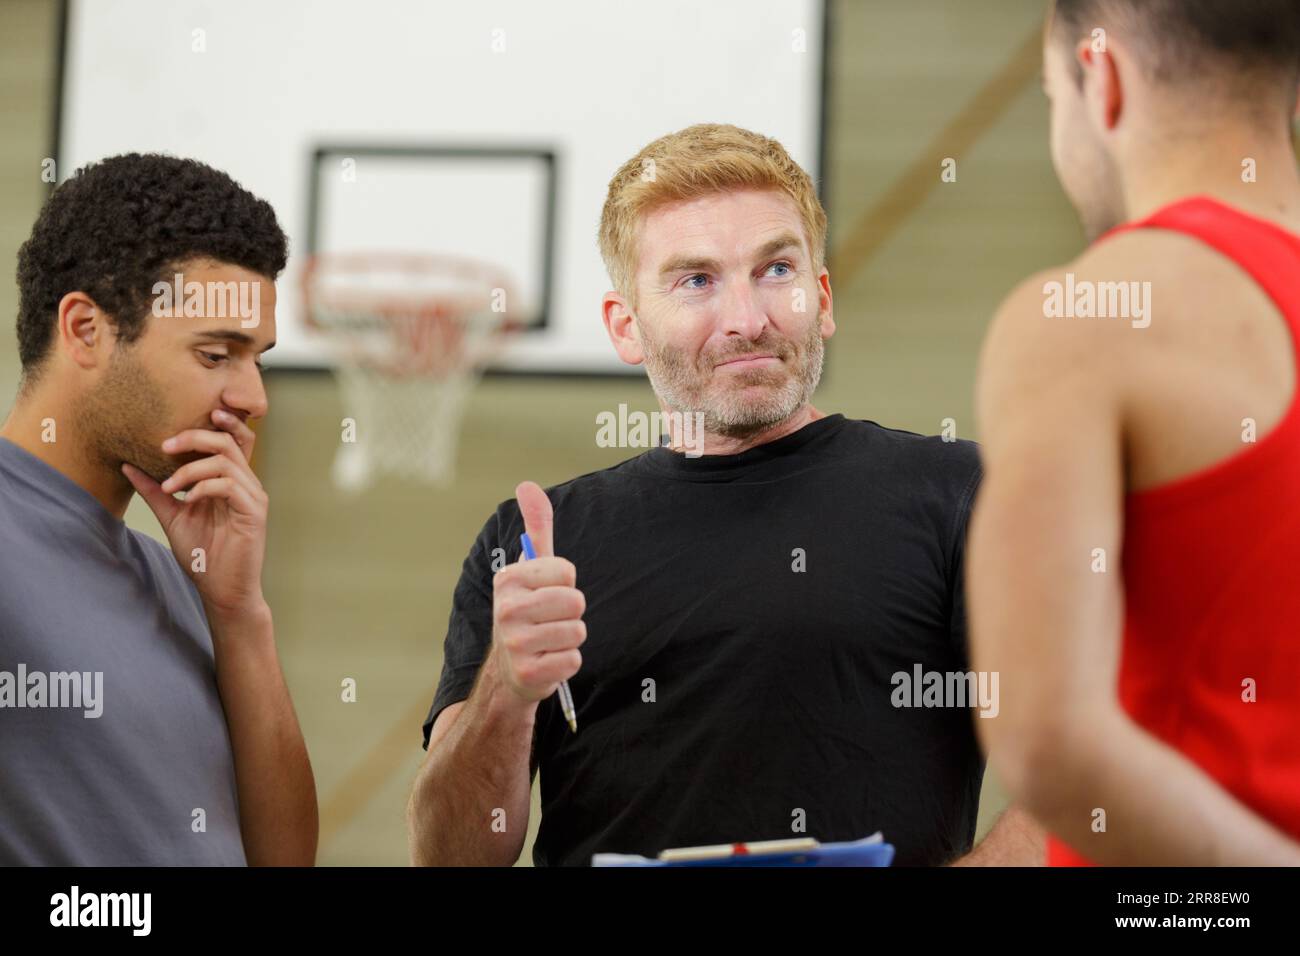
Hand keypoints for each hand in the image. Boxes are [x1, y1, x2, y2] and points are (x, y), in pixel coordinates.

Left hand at [122, 409, 268, 620]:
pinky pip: (229, 486)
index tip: (193, 417)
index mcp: (232, 481)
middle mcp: (247, 484)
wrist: (221, 589)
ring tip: (168, 486)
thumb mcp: (173, 517)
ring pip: (225, 462)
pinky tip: (186, 499)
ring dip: (190, 469)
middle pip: (229, 442)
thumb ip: (155, 491)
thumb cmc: (203, 555)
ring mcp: (253, 497)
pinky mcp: (254, 512)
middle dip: (195, 437)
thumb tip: (128, 465)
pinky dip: (204, 487)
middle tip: (165, 447)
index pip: (234, 440)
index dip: (222, 422)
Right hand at [491, 481, 585, 703]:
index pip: (567, 571)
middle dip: (571, 612)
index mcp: (508, 580)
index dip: (565, 583)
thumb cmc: (527, 611)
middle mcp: (507, 610)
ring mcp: (516, 644)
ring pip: (578, 631)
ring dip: (570, 638)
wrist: (508, 671)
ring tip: (549, 640)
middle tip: (551, 619)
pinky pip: (574, 659)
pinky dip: (567, 662)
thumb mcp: (529, 569)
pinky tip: (549, 660)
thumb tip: (527, 485)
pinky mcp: (529, 674)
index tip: (547, 592)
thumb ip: (535, 528)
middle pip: (576, 602)